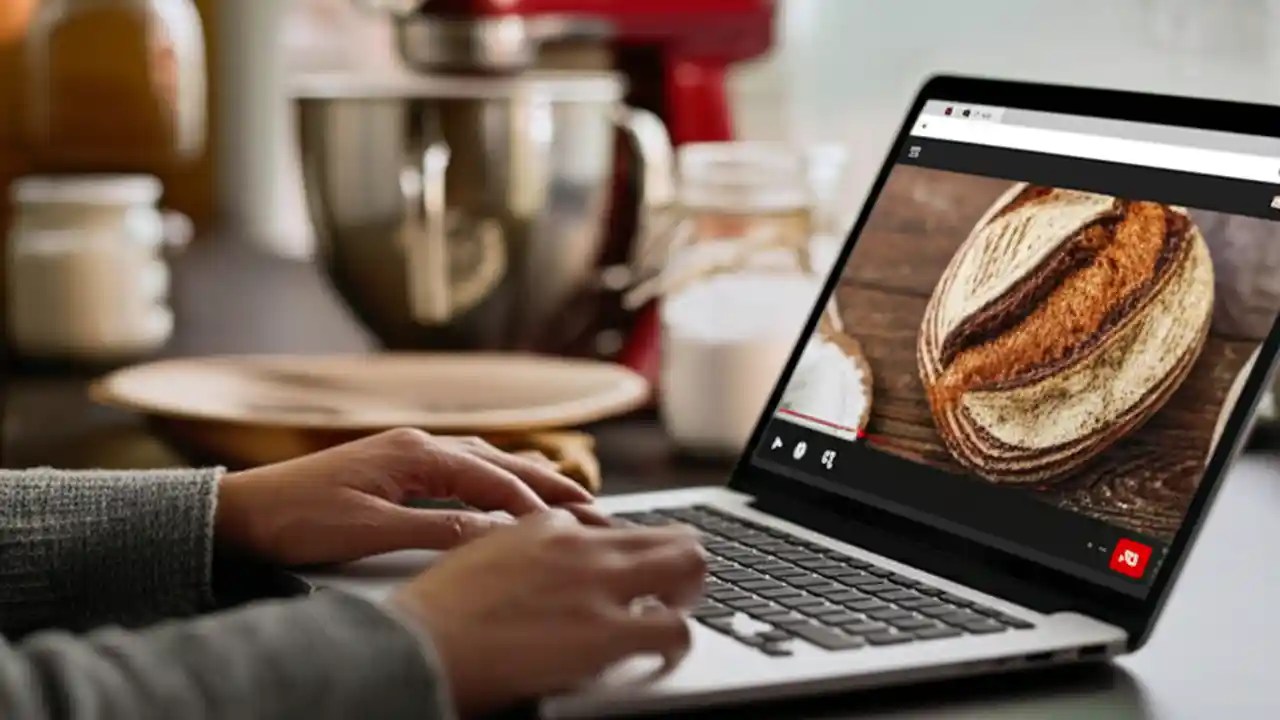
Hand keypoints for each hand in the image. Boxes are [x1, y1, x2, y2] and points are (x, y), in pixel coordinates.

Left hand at [214, 428, 604, 565]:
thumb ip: (435, 529)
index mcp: (413, 452)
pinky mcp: (394, 466)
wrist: (241, 511)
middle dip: (548, 483)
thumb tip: (494, 534)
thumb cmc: (295, 517)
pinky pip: (462, 467)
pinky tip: (505, 489)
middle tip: (592, 505)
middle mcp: (416, 443)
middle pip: (498, 460)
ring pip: (484, 460)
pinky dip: (495, 478)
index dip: (533, 503)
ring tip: (564, 497)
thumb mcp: (368, 530)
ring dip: (526, 478)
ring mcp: (406, 451)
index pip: (492, 476)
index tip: (569, 527)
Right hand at [390, 510, 705, 715]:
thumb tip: (544, 567)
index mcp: (544, 526)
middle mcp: (579, 545)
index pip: (615, 526)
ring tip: (675, 615)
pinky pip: (675, 630)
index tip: (634, 573)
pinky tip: (661, 653)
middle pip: (669, 534)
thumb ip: (520, 552)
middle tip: (673, 591)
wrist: (411, 647)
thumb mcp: (477, 558)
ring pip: (689, 564)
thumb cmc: (431, 616)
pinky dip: (678, 640)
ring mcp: (596, 584)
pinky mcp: (604, 632)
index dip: (629, 555)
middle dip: (681, 563)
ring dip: (688, 591)